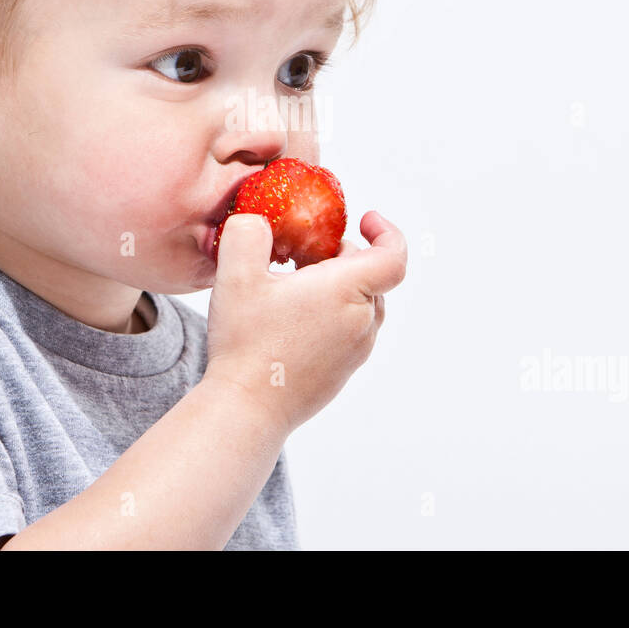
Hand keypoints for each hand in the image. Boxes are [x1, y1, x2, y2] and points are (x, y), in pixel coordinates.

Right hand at [203, 209, 407, 435]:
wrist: (247, 408)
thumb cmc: (246, 344)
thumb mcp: (236, 275)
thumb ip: (247, 233)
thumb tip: (257, 220)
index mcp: (347, 292)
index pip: (393, 256)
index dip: (386, 232)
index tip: (365, 219)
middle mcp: (361, 323)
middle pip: (372, 277)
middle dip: (345, 256)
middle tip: (306, 251)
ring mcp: (355, 352)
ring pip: (362, 305)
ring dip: (339, 287)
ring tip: (296, 286)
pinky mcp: (343, 372)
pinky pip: (350, 331)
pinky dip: (332, 314)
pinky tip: (292, 319)